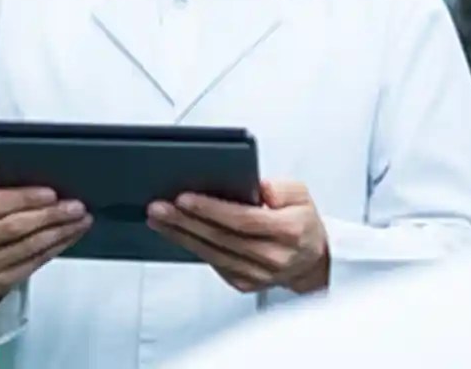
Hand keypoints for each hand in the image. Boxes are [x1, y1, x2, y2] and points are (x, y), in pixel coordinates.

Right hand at [0, 188, 91, 320]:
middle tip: (75, 207)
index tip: (52, 194)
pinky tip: (70, 236)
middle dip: (50, 215)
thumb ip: (4, 197)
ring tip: (80, 220)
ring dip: (60, 232)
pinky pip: (36, 262)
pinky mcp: (1, 281)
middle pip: (15, 226)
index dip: (26, 198)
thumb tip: (49, 192)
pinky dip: (57, 247)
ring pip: (29, 246)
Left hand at [147, 181, 328, 293]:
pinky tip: (174, 233)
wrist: (312, 258)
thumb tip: (255, 186)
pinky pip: (213, 264)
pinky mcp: (245, 284)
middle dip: (185, 221)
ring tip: (158, 218)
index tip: (184, 198)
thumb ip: (280, 188)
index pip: (244, 220)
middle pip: (222, 238)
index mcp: (290, 231)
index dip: (211, 210)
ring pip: (213, 254)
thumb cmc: (301, 221)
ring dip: (181, 235)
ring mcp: (259, 275)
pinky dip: (191, 247)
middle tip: (159, 207)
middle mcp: (275, 257)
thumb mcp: (300, 194)